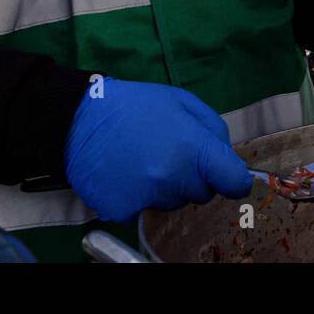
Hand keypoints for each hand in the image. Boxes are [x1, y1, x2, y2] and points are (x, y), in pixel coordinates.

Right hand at [65, 78, 249, 221]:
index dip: (235, 180)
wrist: (78, 120)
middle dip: (194, 176)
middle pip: (202, 192)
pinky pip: (144, 209)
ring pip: (174, 201)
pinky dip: (138, 196)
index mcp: (192, 148)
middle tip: (170, 153)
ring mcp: (146, 198)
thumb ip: (212, 129)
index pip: (233, 181)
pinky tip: (125, 174)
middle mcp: (172, 178)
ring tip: (144, 159)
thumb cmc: (134, 105)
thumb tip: (227, 157)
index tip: (229, 178)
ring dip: (168, 186)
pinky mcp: (122, 211)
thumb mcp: (181, 102)